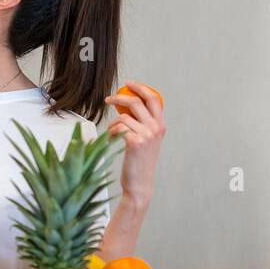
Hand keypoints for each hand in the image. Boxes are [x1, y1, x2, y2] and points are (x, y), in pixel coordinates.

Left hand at [104, 80, 166, 207]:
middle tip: (109, 100)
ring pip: (123, 117)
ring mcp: (147, 135)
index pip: (154, 98)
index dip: (140, 88)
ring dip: (113, 123)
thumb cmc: (140, 162)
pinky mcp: (135, 142)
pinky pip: (118, 128)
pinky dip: (111, 132)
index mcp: (161, 125)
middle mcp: (156, 128)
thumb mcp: (147, 140)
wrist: (139, 184)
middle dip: (119, 98)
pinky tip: (111, 140)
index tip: (128, 84)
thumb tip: (127, 105)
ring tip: (111, 132)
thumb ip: (143, 123)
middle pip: (136, 102)